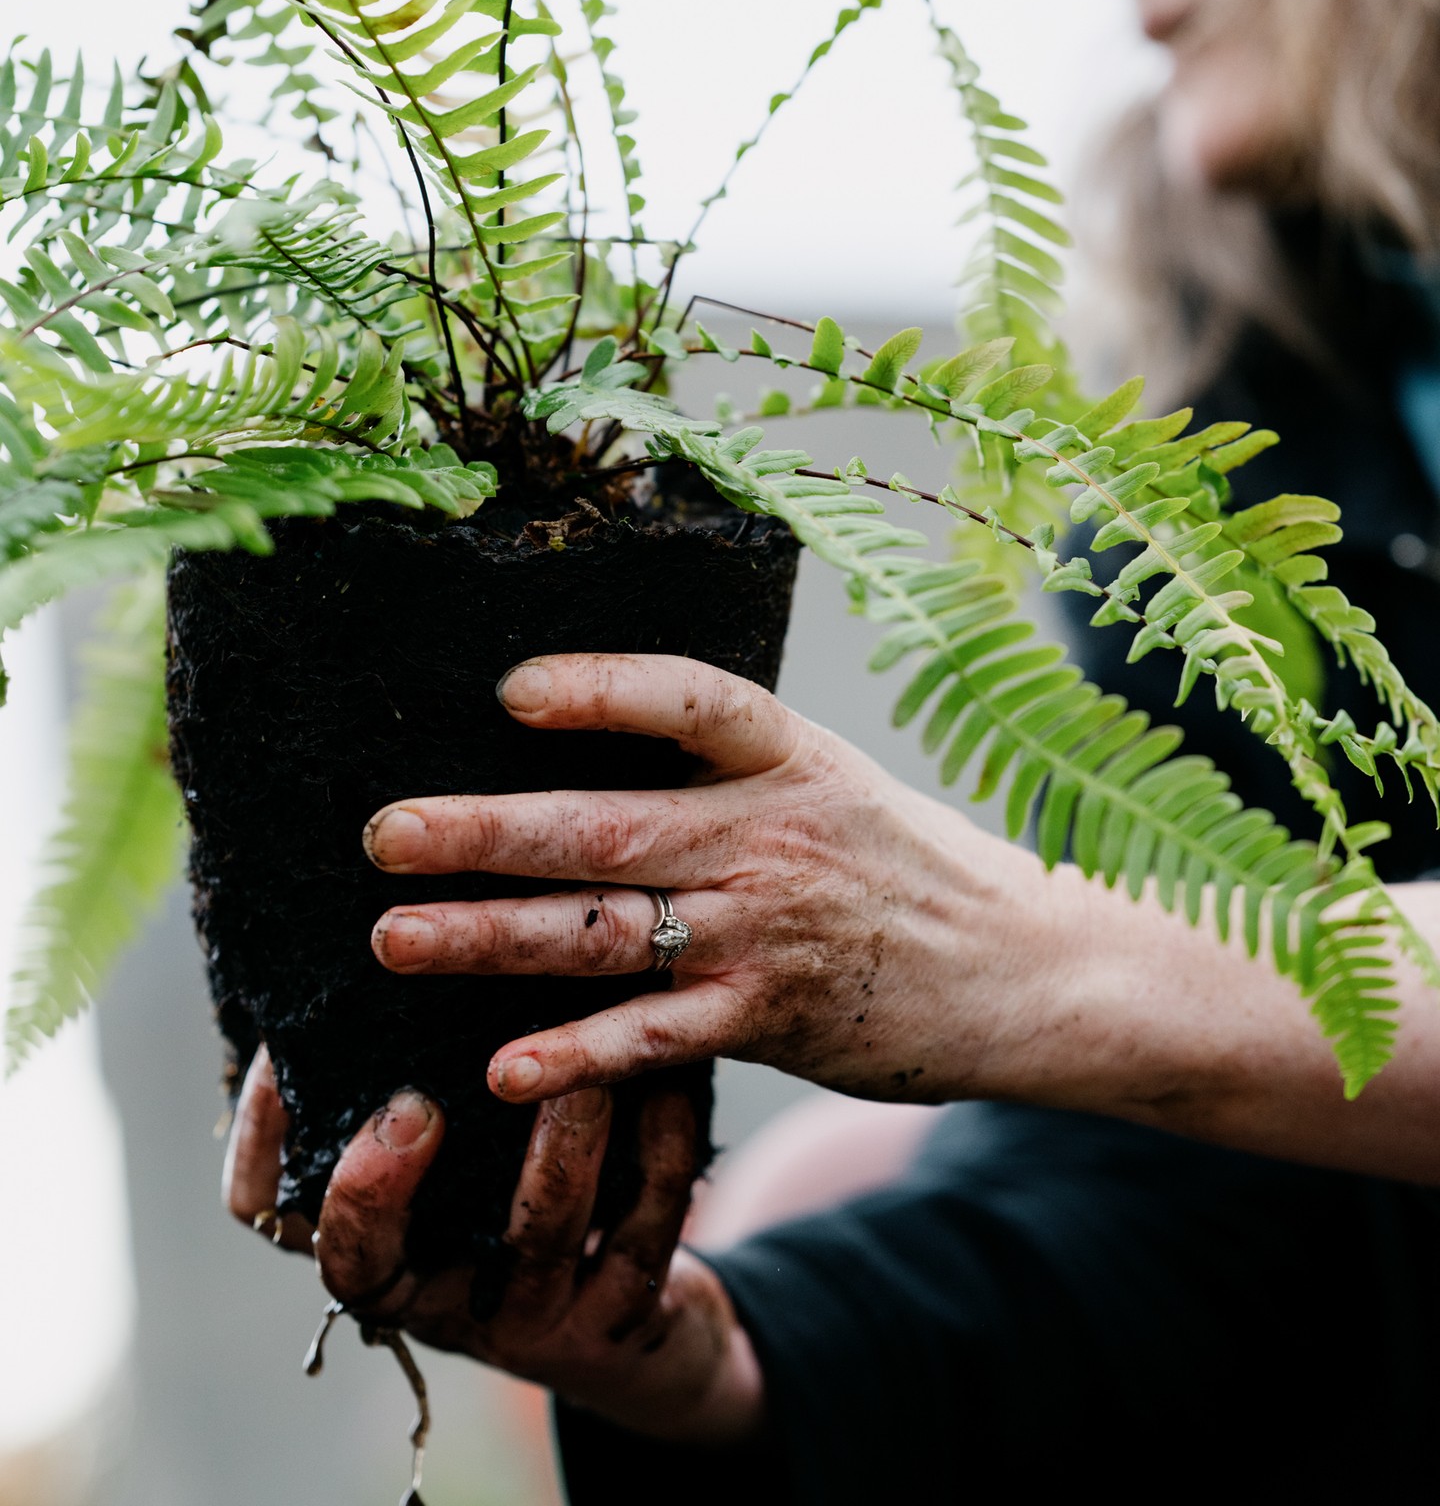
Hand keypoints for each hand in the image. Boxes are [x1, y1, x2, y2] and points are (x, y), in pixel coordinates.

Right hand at [224, 1047, 763, 1442]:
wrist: (626, 1323)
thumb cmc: (512, 1201)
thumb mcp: (457, 1158)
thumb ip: (416, 1075)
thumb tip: (362, 930)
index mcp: (381, 1247)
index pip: (278, 1218)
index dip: (264, 1146)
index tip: (280, 1059)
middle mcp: (436, 1297)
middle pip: (369, 1262)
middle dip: (379, 1185)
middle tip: (412, 1101)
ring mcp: (529, 1316)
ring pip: (536, 1237)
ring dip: (558, 1150)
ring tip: (579, 1073)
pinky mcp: (620, 1316)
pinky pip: (645, 1232)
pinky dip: (660, 1153)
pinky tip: (673, 1081)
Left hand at [363, 653, 1057, 1106]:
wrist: (1020, 965)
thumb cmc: (901, 862)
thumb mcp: (828, 781)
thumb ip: (721, 768)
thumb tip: (577, 747)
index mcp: (786, 755)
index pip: (690, 701)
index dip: (602, 690)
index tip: (509, 691)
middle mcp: (770, 834)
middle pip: (608, 826)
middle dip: (484, 832)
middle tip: (385, 835)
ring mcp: (768, 929)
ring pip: (609, 931)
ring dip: (493, 938)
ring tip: (397, 938)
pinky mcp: (772, 1018)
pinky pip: (659, 1039)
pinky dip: (579, 1053)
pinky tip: (505, 1065)